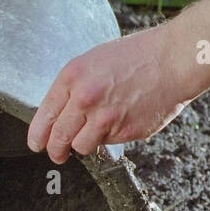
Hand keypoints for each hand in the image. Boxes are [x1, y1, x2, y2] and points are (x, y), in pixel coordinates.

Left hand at [28, 28, 190, 161]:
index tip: (36, 144)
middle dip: (55, 151)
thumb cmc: (136, 56)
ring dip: (84, 144)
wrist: (173, 59)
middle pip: (58, 138)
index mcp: (72, 77)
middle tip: (57, 154)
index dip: (38, 135)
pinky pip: (108, 144)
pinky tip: (122, 119)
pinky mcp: (125, 132)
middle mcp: (85, 98)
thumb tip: (58, 114)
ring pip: (81, 147)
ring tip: (96, 131)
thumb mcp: (93, 61)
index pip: (44, 116)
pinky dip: (111, 137)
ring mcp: (105, 118)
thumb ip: (73, 87)